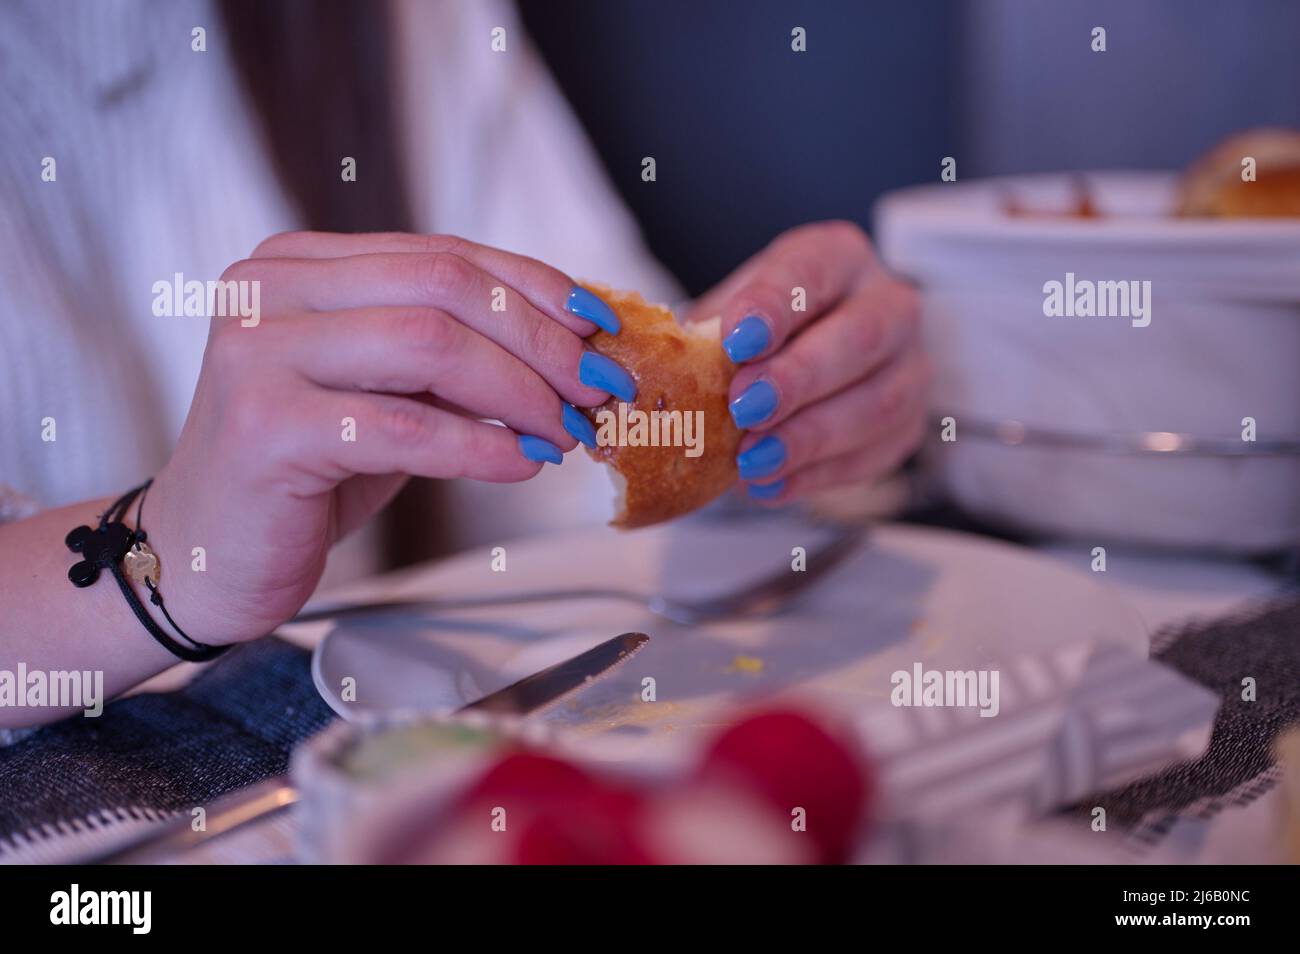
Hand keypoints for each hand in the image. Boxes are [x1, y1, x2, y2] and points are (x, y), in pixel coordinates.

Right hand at [148, 232, 633, 644]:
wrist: (206, 554)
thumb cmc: (305, 472)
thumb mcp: (387, 395)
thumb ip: (454, 360)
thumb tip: (573, 351)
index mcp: (302, 265)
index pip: (445, 255)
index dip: (537, 287)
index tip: (601, 327)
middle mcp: (271, 289)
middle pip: (444, 287)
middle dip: (541, 340)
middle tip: (598, 389)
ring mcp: (258, 351)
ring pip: (429, 343)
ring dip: (520, 391)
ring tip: (566, 432)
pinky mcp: (263, 425)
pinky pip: (403, 426)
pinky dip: (478, 446)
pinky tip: (521, 463)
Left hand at [687, 221, 928, 502]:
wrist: (813, 357)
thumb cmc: (765, 330)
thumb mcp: (733, 314)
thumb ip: (709, 337)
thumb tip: (664, 369)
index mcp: (838, 258)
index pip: (811, 273)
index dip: (773, 307)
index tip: (735, 339)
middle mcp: (889, 304)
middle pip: (860, 338)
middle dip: (797, 378)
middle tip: (743, 407)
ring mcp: (909, 366)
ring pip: (877, 404)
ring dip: (808, 438)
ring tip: (750, 461)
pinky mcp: (908, 425)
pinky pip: (872, 455)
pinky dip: (815, 476)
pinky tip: (768, 486)